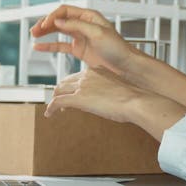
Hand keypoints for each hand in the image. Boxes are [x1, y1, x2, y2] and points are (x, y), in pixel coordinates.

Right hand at [30, 5, 146, 73]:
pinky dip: (49, 45)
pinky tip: (38, 47)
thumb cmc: (117, 48)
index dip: (52, 16)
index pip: (65, 11)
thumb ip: (77, 26)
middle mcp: (83, 24)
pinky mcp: (79, 50)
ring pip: (58, 31)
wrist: (125, 65)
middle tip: (34, 30)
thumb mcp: (97, 33)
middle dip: (45, 23)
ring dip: (45, 32)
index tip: (44, 25)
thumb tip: (58, 21)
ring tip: (33, 35)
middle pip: (59, 19)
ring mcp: (80, 37)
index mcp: (89, 16)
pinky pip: (60, 45)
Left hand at [46, 67, 185, 141]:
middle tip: (60, 101)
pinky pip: (58, 102)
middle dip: (61, 91)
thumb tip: (110, 100)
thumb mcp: (119, 89)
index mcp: (98, 70)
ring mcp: (82, 86)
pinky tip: (49, 115)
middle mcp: (88, 75)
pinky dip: (51, 108)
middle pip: (66, 81)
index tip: (72, 93)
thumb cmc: (133, 98)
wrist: (136, 101)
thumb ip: (110, 91)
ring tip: (53, 109)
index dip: (72, 85)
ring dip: (55, 100)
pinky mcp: (78, 98)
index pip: (78, 76)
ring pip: (59, 90)